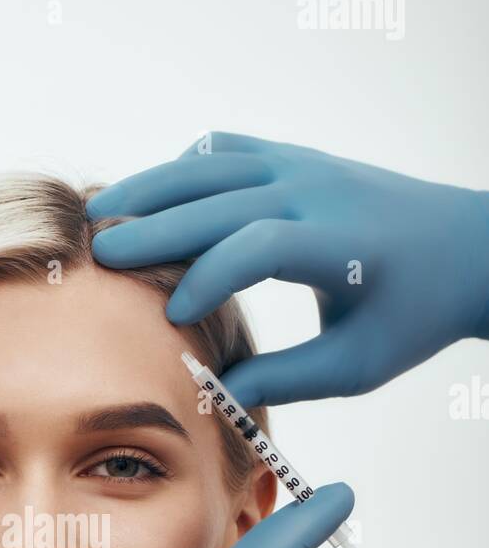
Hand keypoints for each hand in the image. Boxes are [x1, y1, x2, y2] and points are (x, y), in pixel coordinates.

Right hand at [86, 132, 488, 405]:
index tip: (172, 316)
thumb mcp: (357, 365)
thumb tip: (217, 397)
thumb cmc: (412, 314)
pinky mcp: (293, 158)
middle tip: (96, 253)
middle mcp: (312, 190)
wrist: (467, 245)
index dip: (208, 277)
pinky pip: (224, 150)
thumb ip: (287, 380)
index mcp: (336, 242)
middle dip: (154, 226)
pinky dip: (180, 169)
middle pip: (216, 199)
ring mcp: (301, 164)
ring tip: (97, 212)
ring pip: (209, 164)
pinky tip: (147, 198)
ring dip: (151, 186)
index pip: (256, 247)